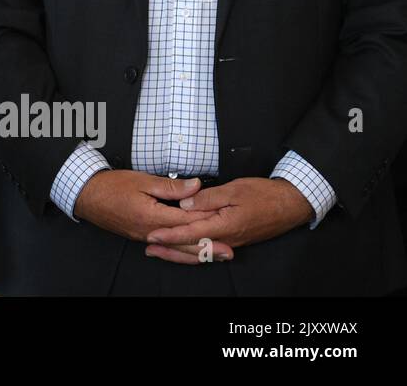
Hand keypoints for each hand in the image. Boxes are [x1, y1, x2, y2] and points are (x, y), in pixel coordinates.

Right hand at [74, 170, 234, 261]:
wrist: (86, 195)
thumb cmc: (111, 186)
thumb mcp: (142, 180)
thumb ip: (171, 187)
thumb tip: (195, 186)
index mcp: (152, 216)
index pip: (186, 219)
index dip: (206, 218)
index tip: (224, 219)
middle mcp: (150, 232)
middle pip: (184, 242)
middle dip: (208, 246)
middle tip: (228, 251)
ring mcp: (144, 237)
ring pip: (175, 249)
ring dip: (197, 254)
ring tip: (216, 257)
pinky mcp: (140, 237)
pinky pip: (166, 249)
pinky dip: (180, 254)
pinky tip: (189, 255)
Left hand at [144, 177, 313, 263]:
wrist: (291, 205)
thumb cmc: (264, 195)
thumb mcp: (234, 190)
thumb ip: (208, 198)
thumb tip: (185, 204)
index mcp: (224, 225)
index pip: (190, 233)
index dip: (169, 235)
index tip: (152, 236)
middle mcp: (227, 238)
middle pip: (193, 247)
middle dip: (169, 249)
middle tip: (149, 248)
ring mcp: (232, 240)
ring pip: (201, 250)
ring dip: (180, 251)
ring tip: (161, 250)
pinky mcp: (236, 238)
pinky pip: (210, 247)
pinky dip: (195, 249)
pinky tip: (186, 246)